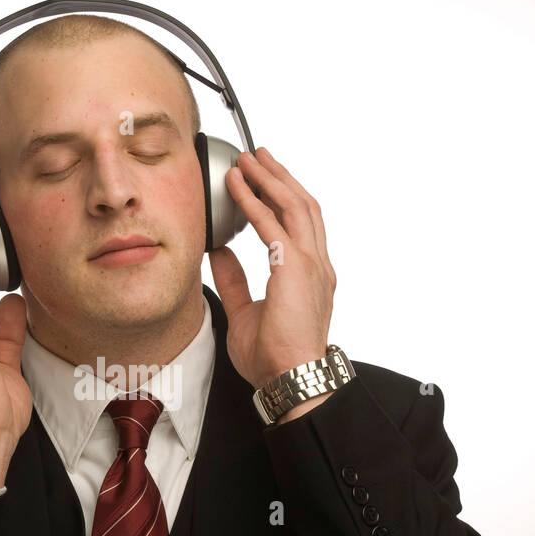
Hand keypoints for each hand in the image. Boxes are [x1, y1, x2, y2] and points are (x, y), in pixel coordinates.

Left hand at [207, 147, 335, 390]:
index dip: (283, 199)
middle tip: (259, 157)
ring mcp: (310, 264)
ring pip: (294, 205)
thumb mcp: (245, 311)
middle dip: (280, 177)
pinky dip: (252, 200)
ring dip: (270, 178)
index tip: (264, 182)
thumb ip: (234, 279)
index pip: (300, 226)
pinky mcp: (294, 267)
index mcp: (311, 276)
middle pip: (303, 206)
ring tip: (250, 160)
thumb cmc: (274, 356)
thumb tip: (218, 252)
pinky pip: (271, 223)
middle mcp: (316, 265)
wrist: (291, 378)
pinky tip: (237, 186)